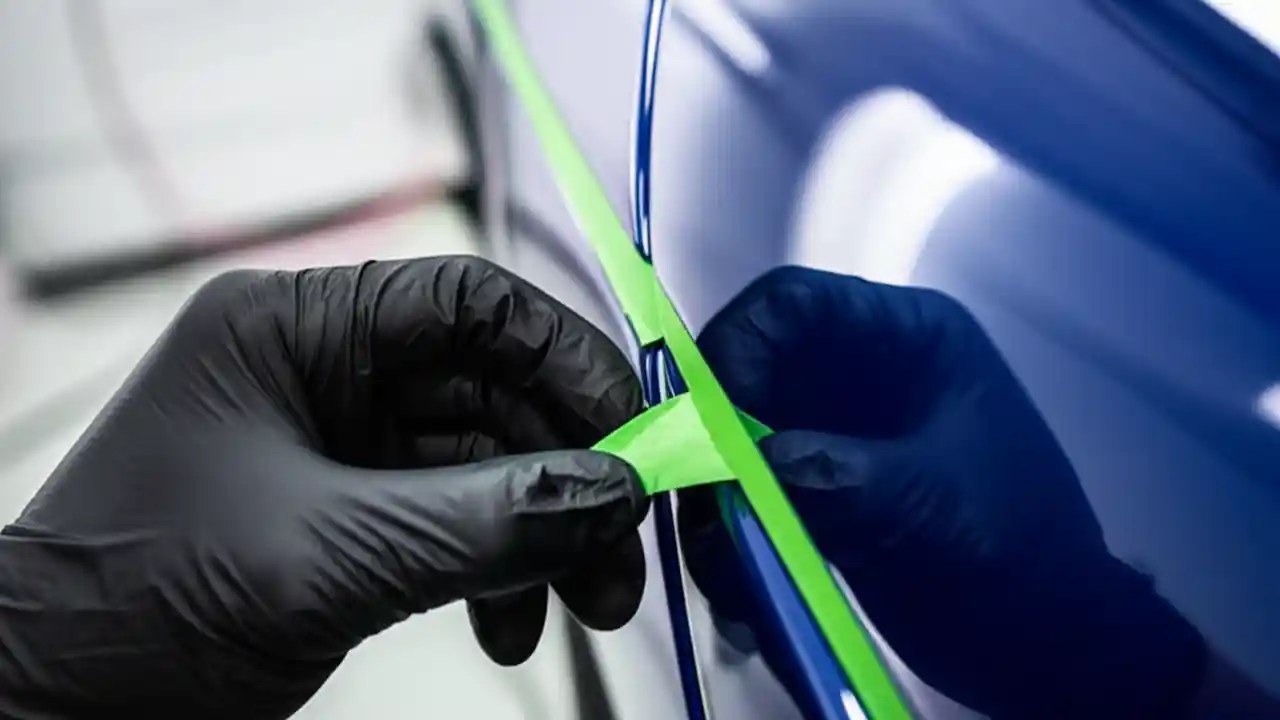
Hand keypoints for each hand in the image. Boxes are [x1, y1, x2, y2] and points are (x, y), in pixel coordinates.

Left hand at [0, 257, 647, 718]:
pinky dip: (499, 569)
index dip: (566, 358)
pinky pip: (457, 519)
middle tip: (622, 548)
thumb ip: (487, 521)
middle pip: (491, 390)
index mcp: (292, 327)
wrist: (48, 708)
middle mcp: (321, 370)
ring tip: (582, 604)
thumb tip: (614, 491)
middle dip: (566, 472)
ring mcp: (336, 442)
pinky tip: (511, 625)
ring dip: (544, 532)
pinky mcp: (348, 509)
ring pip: (485, 462)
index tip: (635, 431)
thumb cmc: (133, 608)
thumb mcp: (331, 556)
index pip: (468, 302)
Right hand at [683, 267, 1205, 717]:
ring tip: (725, 563)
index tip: (702, 420)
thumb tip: (744, 461)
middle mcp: (859, 372)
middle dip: (714, 432)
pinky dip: (734, 532)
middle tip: (699, 501)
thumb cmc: (1015, 556)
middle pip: (751, 369)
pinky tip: (742, 587)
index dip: (736, 345)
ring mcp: (835, 432)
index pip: (793, 303)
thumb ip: (839, 475)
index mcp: (906, 338)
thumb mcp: (930, 507)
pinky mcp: (816, 489)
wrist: (1045, 644)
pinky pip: (749, 490)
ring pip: (738, 435)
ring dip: (718, 495)